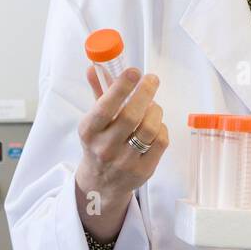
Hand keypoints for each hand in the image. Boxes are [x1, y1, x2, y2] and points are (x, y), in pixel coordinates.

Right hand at [75, 66, 166, 240]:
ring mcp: (125, 161)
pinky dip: (161, 127)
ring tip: (152, 106)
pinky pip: (161, 141)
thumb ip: (98, 93)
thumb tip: (95, 66)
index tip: (133, 71)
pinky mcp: (144, 170)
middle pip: (131, 116)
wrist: (101, 183)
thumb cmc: (99, 143)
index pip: (105, 107)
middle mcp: (105, 148)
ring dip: (155, 110)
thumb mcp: (94, 120)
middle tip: (151, 80)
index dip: (121, 87)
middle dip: (145, 93)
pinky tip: (155, 125)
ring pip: (150, 128)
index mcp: (89, 132)